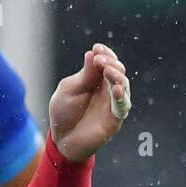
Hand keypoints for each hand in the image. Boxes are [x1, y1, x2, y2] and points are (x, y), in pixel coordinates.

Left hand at [48, 43, 129, 162]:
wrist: (62, 138)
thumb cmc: (64, 112)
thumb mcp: (70, 89)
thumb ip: (84, 75)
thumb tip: (92, 54)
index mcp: (96, 79)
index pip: (106, 61)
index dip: (105, 53)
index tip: (97, 48)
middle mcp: (107, 89)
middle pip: (117, 71)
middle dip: (110, 62)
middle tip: (100, 59)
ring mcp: (112, 103)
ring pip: (123, 85)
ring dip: (116, 76)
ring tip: (107, 70)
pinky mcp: (115, 118)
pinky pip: (122, 105)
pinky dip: (121, 96)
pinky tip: (115, 89)